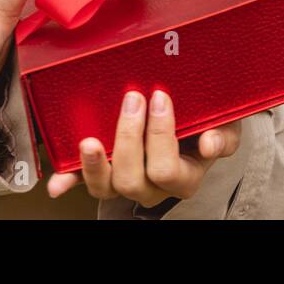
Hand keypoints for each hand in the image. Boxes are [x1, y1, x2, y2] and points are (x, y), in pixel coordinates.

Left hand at [45, 89, 241, 207]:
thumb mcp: (225, 125)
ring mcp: (126, 181)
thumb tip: (211, 143)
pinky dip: (70, 180)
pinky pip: (85, 181)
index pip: (167, 169)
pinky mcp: (105, 171)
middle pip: (133, 179)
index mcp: (184, 177)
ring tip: (89, 142)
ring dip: (93, 165)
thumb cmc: (208, 122)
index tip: (160, 96)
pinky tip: (58, 182)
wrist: (194, 122)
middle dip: (129, 137)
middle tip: (133, 99)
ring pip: (106, 187)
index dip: (161, 135)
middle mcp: (152, 186)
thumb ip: (224, 135)